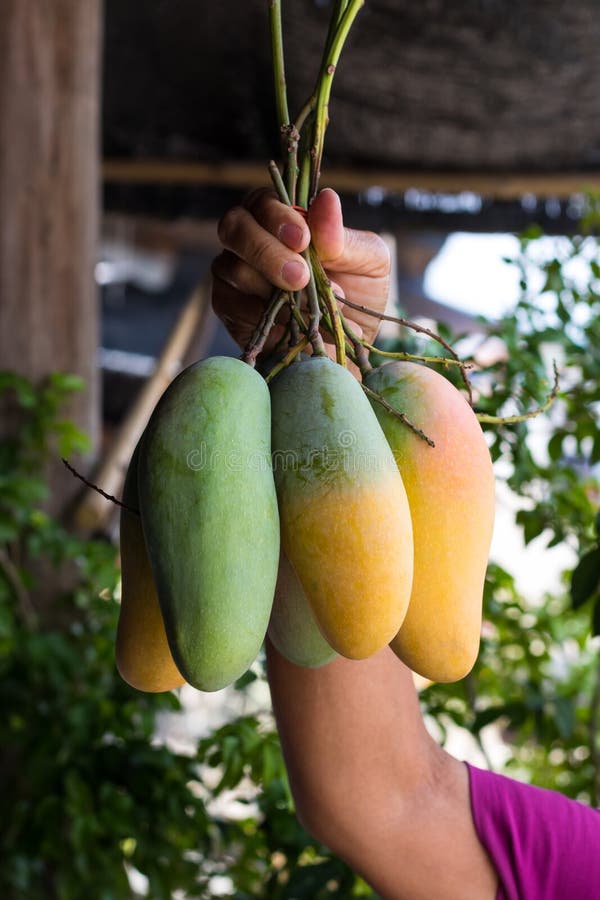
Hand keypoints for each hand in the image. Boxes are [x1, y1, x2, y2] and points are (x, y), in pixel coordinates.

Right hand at [211, 187, 389, 355]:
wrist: (348, 345)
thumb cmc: (357, 293)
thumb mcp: (368, 263)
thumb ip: (344, 237)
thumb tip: (326, 199)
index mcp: (283, 218)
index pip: (263, 201)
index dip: (276, 216)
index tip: (302, 239)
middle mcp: (251, 240)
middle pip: (234, 228)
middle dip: (266, 251)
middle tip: (298, 277)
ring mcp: (234, 273)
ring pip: (235, 269)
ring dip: (278, 292)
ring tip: (317, 311)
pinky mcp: (229, 308)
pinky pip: (233, 304)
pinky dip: (268, 316)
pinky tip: (299, 327)